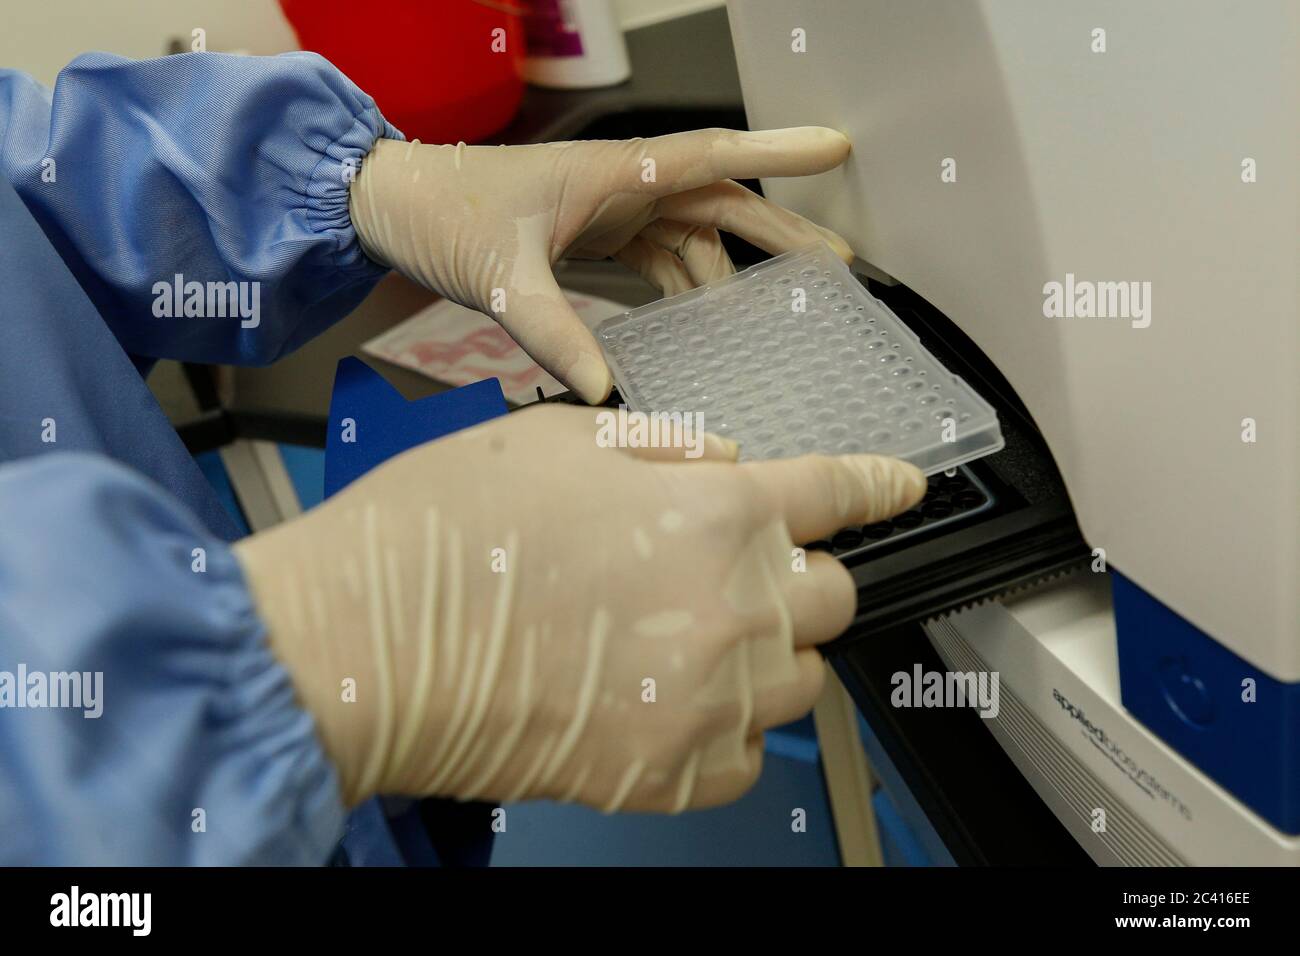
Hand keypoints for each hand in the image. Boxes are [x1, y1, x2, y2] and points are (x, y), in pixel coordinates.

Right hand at [233, 405, 923, 811]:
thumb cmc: (446, 532)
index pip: (836, 493)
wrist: (368, 647)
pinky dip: (726, 726)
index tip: (901, 489)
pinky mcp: (673, 773)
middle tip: (739, 572)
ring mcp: (711, 701)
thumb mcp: (558, 439)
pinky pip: (747, 754)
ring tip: (689, 639)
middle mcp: (736, 607)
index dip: (878, 486)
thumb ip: (665, 447)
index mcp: (715, 511)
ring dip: (768, 653)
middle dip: (801, 574)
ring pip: (801, 681)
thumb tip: (725, 464)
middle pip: (834, 596)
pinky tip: (668, 700)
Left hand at [348, 128, 853, 402]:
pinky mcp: (596, 235)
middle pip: (722, 203)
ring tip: (772, 316)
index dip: (777, 154)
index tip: (835, 148)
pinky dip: (686, 290)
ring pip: (696, 236)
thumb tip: (604, 387)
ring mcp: (612, 210)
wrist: (393, 206)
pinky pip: (661, 260)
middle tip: (835, 268)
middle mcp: (622, 185)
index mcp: (612, 173)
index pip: (711, 156)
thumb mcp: (500, 274)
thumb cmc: (441, 213)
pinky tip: (698, 325)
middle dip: (780, 233)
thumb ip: (552, 330)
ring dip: (733, 273)